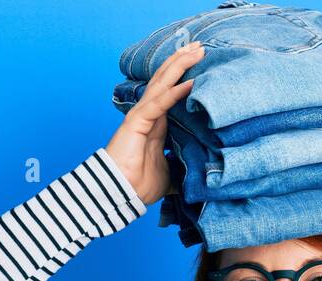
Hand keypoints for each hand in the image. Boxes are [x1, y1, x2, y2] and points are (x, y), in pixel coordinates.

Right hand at [104, 40, 205, 205]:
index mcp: (156, 123)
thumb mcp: (170, 176)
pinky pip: (159, 103)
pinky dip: (175, 92)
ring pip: (162, 84)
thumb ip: (182, 171)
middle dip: (182, 61)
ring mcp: (142, 116)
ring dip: (180, 66)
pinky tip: (191, 82)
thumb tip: (198, 180)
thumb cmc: (140, 185)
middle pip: (167, 80)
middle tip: (200, 46)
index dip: (183, 76)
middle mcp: (149, 114)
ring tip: (196, 50)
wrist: (121, 194)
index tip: (200, 63)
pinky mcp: (137, 122)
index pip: (171, 92)